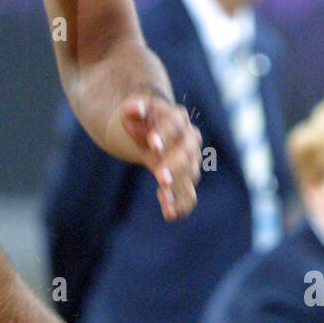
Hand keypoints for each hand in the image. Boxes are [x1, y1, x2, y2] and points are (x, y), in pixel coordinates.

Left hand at [120, 95, 202, 221]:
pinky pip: (189, 195)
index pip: (174, 124)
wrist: (151, 133)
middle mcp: (189, 139)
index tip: (151, 144)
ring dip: (178, 189)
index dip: (164, 134)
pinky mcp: (185, 179)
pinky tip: (169, 215)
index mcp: (177, 118)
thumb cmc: (142, 122)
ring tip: (164, 199)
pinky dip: (182, 206)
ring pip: (190, 175)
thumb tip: (135, 109)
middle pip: (187, 153)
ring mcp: (190, 160)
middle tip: (161, 178)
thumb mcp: (133, 112)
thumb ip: (133, 108)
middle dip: (174, 166)